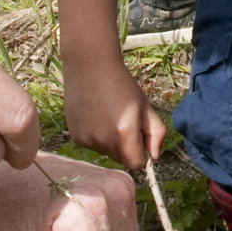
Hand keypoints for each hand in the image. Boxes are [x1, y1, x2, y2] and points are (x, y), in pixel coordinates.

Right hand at [63, 52, 168, 168]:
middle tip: (123, 120)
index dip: (141, 153)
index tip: (140, 137)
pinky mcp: (75, 136)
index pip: (136, 164)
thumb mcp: (145, 106)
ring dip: (110, 141)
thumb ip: (156, 133)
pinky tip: (95, 115)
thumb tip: (154, 157)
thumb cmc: (122, 84)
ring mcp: (86, 139)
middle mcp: (103, 140)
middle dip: (126, 147)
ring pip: (106, 152)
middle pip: (121, 159)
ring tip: (108, 114)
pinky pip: (92, 145)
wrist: (89, 66)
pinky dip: (96, 136)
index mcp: (124, 132)